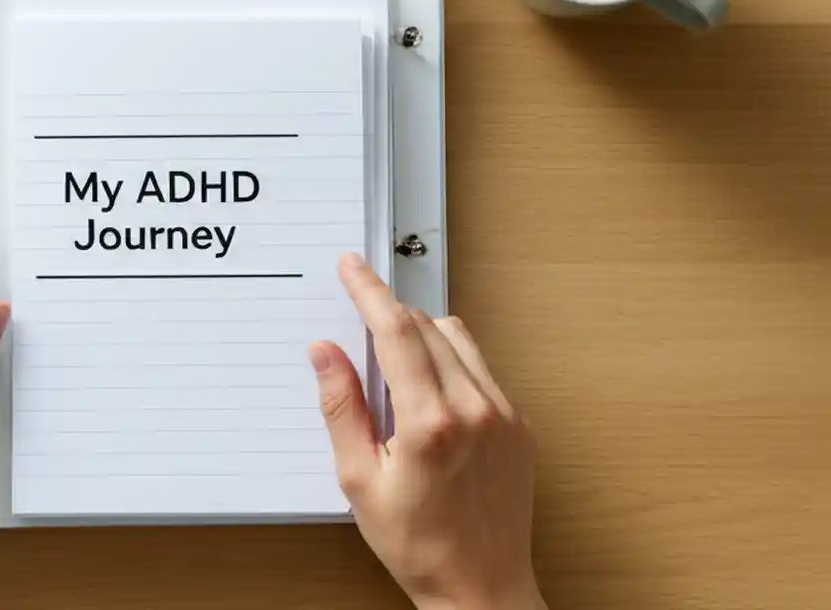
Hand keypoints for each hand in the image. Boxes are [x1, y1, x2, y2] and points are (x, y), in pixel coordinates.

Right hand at [309, 254, 543, 609]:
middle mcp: (475, 409)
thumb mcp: (358, 480)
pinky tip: (429, 392)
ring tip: (393, 363)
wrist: (481, 588)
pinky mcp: (520, 424)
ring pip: (458, 339)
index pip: (396, 332)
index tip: (353, 267)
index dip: (370, 291)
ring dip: (422, 333)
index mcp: (430, 422)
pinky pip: (481, 368)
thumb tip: (324, 352)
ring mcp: (504, 414)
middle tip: (359, 317)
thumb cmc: (417, 544)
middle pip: (426, 327)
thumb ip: (341, 407)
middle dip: (389, 312)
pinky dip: (450, 361)